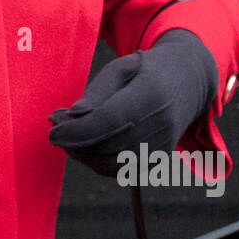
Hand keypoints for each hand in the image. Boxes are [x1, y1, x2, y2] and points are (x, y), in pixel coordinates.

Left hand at [46, 28, 218, 177]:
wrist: (186, 83)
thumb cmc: (145, 71)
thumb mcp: (121, 68)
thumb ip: (96, 92)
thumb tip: (72, 117)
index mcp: (150, 95)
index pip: (108, 121)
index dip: (77, 131)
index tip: (52, 132)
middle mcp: (160, 125)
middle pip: (107, 146)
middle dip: (74, 142)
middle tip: (56, 127)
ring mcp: (160, 146)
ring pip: (110, 163)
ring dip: (82, 153)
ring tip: (67, 134)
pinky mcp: (156, 159)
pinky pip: (118, 170)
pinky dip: (96, 161)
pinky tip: (84, 144)